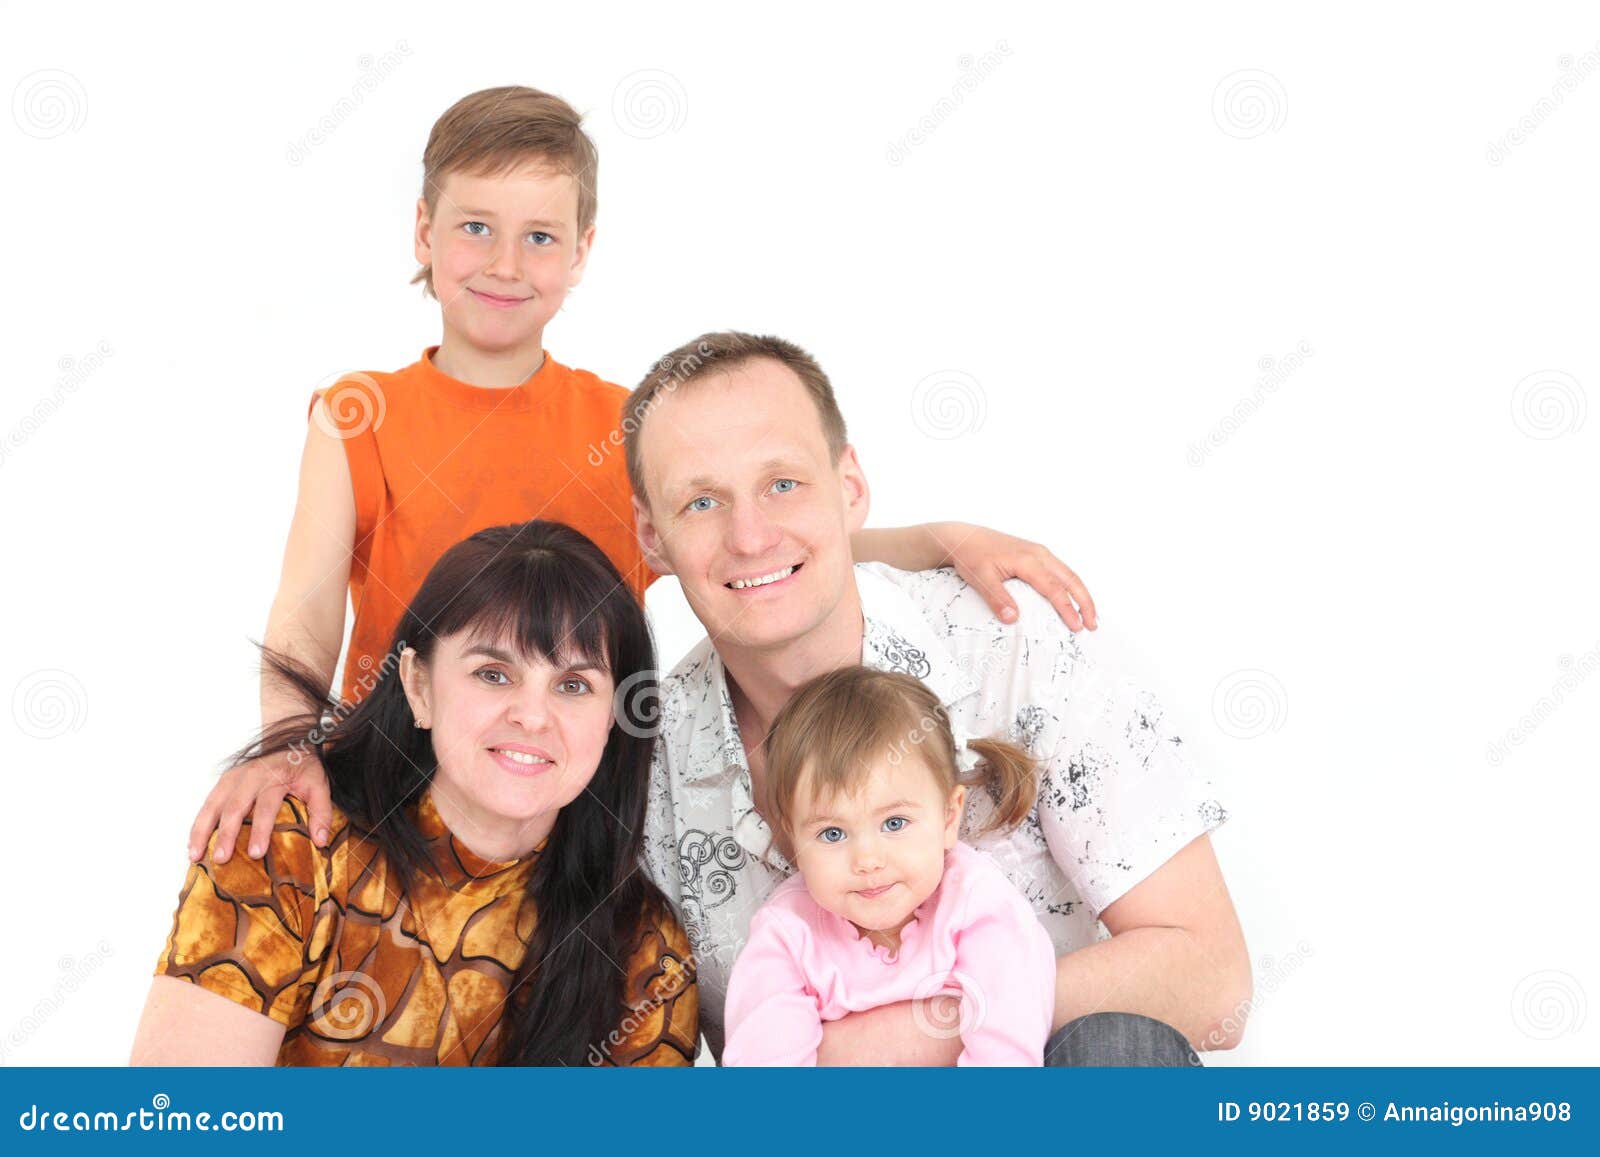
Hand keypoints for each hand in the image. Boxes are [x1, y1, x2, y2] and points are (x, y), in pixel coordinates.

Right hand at [187, 749, 330, 862]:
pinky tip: (192, 844)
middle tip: (221, 859)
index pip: (266, 807)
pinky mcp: (224, 781)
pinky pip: (207, 804)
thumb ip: (321, 811)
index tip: (256, 853)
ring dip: (202, 831)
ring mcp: (233, 778)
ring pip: (213, 805)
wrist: (291, 743)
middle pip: (234, 807)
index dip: (261, 830)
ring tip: (196, 855)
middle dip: (226, 834)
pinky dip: (198, 824)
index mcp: (274, 779)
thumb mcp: (319, 785)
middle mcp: (250, 777)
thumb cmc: (304, 769)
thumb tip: (320, 840)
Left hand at [933, 522, 1098, 630]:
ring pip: (1068, 573)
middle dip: (1085, 602)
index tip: (1076, 626)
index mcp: (1028, 560)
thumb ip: (997, 599)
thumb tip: (1013, 619)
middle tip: (1093, 624)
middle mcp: (1039, 554)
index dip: (1068, 609)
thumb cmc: (972, 555)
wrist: (964, 537)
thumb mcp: (981, 578)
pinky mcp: (1036, 554)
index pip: (1054, 588)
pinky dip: (1071, 585)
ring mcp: (1039, 552)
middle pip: (1071, 579)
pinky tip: (1071, 597)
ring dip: (1081, 593)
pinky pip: (1060, 570)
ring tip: (1089, 614)